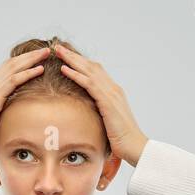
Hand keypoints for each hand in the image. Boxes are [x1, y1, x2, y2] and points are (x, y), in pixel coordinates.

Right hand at [0, 46, 50, 157]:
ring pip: (14, 68)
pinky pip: (14, 81)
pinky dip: (28, 73)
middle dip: (29, 55)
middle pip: (11, 63)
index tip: (36, 57)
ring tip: (46, 53)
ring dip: (32, 59)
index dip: (22, 61)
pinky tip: (40, 69)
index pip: (6, 68)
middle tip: (45, 50)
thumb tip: (11, 111)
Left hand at [52, 43, 147, 164]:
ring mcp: (111, 94)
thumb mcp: (108, 123)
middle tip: (58, 47)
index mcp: (113, 93)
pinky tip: (64, 69)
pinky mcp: (108, 102)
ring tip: (58, 51)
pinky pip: (89, 84)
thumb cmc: (122, 140)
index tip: (67, 57)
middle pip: (91, 66)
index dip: (81, 63)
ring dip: (72, 60)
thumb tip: (87, 115)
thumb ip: (100, 114)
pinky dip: (76, 75)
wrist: (135, 147)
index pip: (96, 72)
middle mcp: (113, 89)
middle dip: (74, 56)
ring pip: (89, 71)